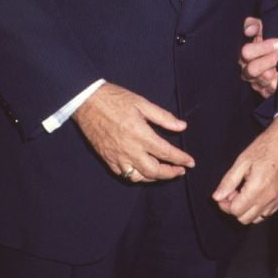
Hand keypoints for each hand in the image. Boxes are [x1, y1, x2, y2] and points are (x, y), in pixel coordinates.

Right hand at [73, 83, 195, 181]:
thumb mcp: (142, 103)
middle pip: (154, 171)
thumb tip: (182, 126)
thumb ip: (163, 117)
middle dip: (170, 173)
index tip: (191, 162)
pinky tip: (143, 171)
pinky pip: (124, 174)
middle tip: (180, 171)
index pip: (166, 153)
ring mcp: (117, 157)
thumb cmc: (116, 99)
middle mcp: (130, 150)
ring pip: (139, 177)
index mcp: (141, 135)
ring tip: (164, 172)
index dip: (181, 159)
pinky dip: (136, 176)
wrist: (87, 102)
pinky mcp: (107, 159)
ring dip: (154, 178)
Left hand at [212, 113, 277, 223]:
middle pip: (245, 218)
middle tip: (233, 192)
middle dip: (235, 208)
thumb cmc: (267, 146)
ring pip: (257, 218)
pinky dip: (259, 208)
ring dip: (247, 210)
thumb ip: (229, 181)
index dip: (225, 204)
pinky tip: (256, 194)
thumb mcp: (242, 161)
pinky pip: (269, 213)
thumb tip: (217, 196)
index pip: (235, 210)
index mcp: (257, 188)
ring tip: (245, 192)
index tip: (224, 194)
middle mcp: (269, 197)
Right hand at [239, 16, 277, 98]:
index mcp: (245, 54)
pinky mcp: (266, 92)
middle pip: (253, 69)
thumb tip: (249, 30)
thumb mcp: (263, 27)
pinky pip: (271, 90)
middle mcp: (247, 70)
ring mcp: (256, 83)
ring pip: (264, 80)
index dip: (263, 47)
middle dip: (270, 60)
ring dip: (277, 70)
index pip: (246, 52)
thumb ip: (254, 24)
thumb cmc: (271, 39)